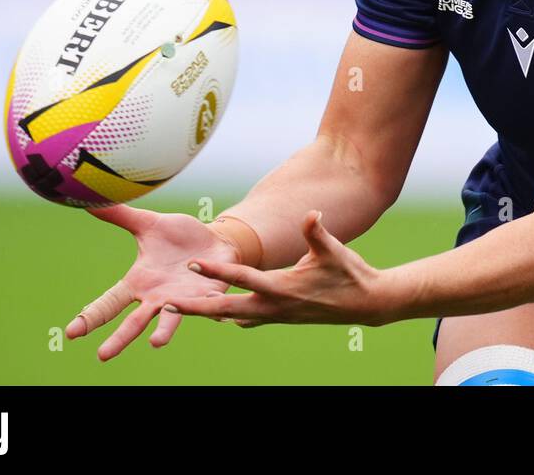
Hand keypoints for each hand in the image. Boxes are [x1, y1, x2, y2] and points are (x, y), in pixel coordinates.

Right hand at [65, 204, 241, 360]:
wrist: (218, 240)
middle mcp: (158, 298)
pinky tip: (206, 315)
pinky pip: (206, 304)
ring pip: (172, 319)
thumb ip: (122, 216)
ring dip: (165, 329)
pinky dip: (203, 308)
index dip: (90, 317)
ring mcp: (183, 300)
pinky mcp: (209, 296)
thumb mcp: (149, 224)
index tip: (71, 333)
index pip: (109, 303)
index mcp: (139, 283)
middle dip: (120, 338)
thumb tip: (91, 200)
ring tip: (155, 342)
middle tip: (103, 355)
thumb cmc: (180, 237)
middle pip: (135, 322)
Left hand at [165, 210, 387, 327]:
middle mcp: (274, 307)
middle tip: (166, 305)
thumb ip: (317, 232)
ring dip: (209, 314)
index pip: (243, 279)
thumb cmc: (350, 274)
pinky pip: (249, 320)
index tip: (193, 264)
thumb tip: (311, 214)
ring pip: (234, 317)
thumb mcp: (334, 251)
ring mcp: (277, 316)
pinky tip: (220, 313)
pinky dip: (231, 316)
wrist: (367, 303)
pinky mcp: (281, 318)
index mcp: (283, 289)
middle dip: (196, 308)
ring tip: (182, 310)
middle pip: (226, 309)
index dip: (217, 271)